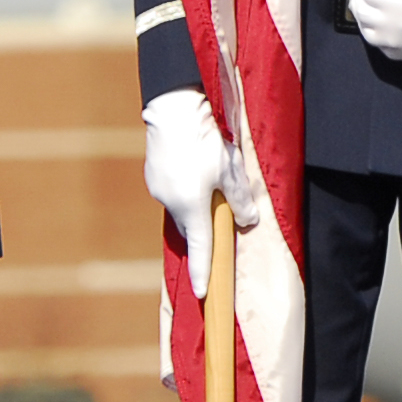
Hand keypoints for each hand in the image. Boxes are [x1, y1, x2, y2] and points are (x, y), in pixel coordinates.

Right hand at [140, 88, 267, 295]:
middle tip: (220, 220)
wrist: (172, 108)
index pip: (200, 248)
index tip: (202, 293)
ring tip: (210, 183)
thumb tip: (248, 222)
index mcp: (192, 207)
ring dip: (195, 206)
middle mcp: (171, 202)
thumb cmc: (204, 140)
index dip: (203, 272)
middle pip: (191, 227)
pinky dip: (185, 190)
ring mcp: (158, 188)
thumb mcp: (230, 171)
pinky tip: (195, 169)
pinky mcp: (153, 175)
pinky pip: (172, 191)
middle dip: (204, 230)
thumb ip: (239, 200)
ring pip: (181, 207)